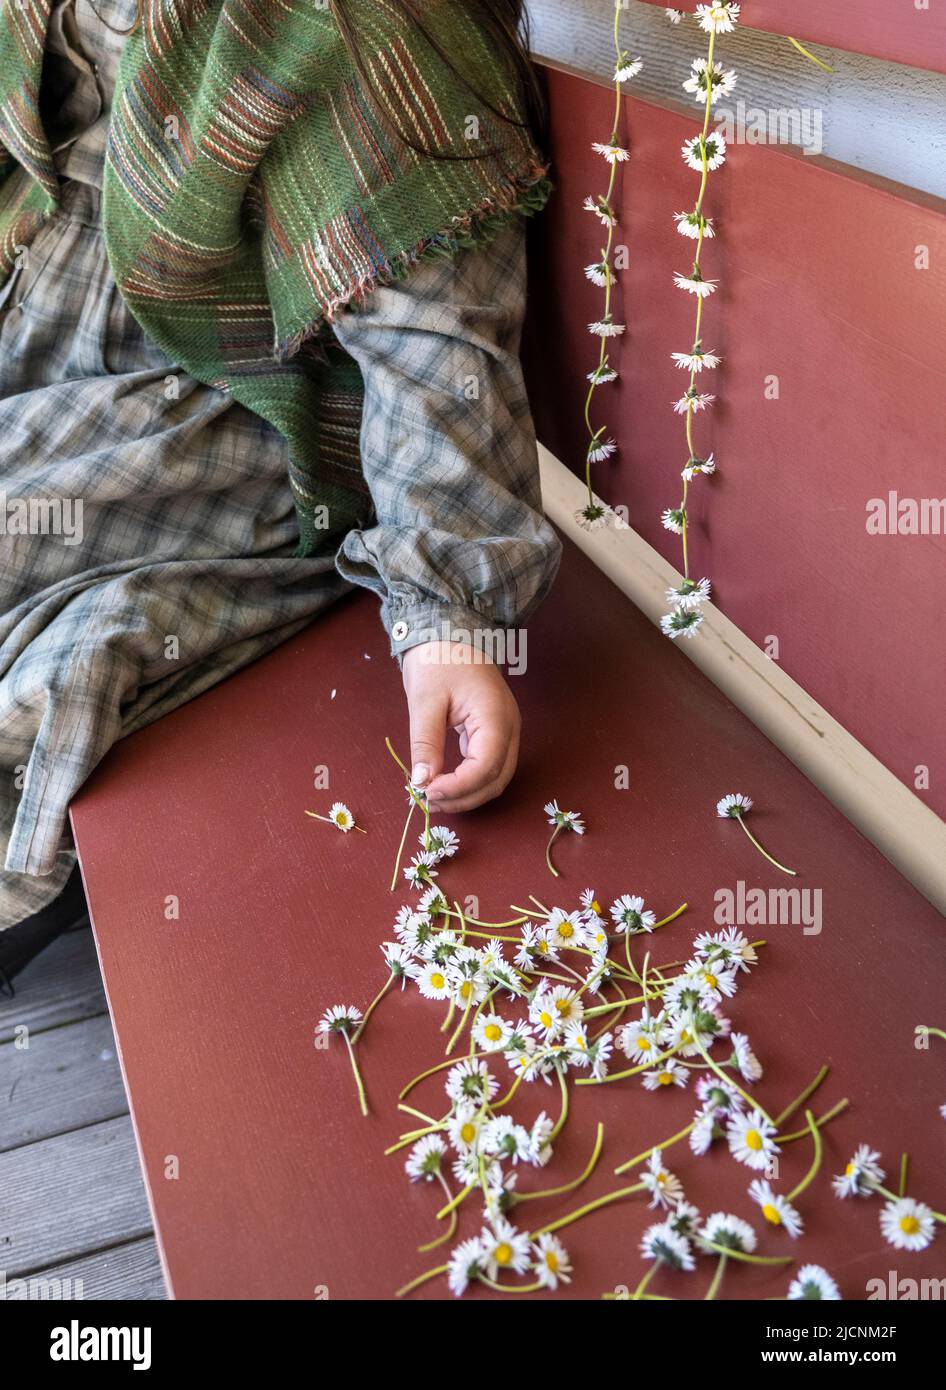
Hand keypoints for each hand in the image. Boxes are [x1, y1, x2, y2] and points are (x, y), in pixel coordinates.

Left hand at [401, 641, 520, 812]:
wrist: (448, 631)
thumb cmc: (438, 659)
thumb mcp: (425, 700)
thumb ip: (425, 743)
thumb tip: (423, 781)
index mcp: (496, 717)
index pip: (486, 767)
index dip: (458, 787)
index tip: (428, 792)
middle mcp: (509, 728)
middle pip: (496, 779)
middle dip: (464, 797)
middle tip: (428, 800)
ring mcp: (506, 731)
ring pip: (495, 777)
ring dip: (467, 793)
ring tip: (434, 794)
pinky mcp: (495, 733)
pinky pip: (489, 766)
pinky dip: (469, 781)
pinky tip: (444, 781)